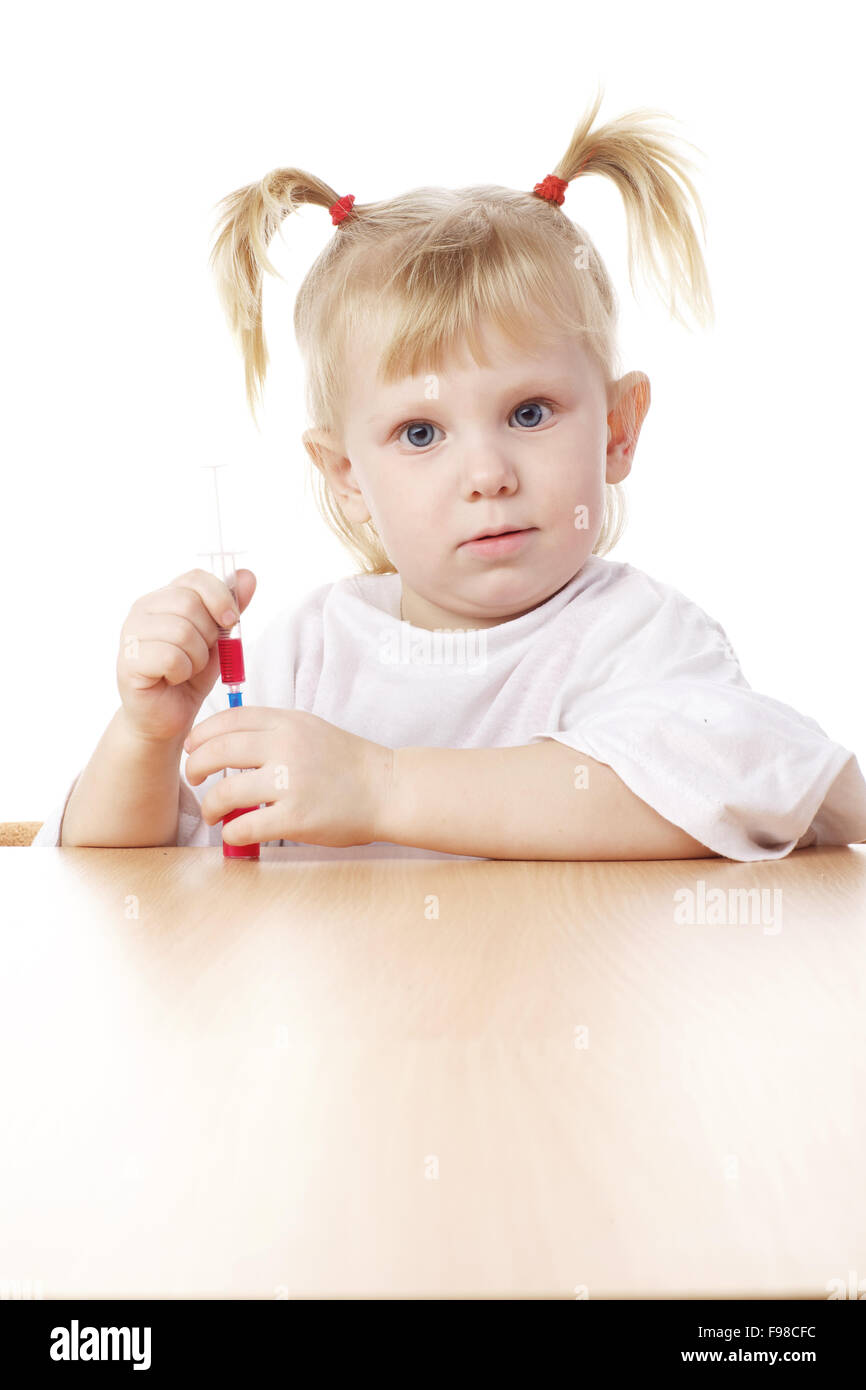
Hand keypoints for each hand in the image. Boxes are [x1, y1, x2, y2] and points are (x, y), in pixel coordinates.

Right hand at [117, 568, 256, 744]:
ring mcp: (131, 633)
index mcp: (164, 597)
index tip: (231, 622)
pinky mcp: (127, 660)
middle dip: (208, 635)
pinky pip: (171, 657)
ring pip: (182, 631)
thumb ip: (230, 608)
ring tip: (187, 669)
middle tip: (200, 655)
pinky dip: (183, 672)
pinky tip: (173, 679)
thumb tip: (248, 575)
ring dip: (196, 657)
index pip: (195, 578)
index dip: (220, 597)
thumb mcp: (218, 640)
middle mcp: (143, 609)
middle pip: (189, 603)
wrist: (168, 716)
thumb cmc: (190, 676)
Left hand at [183, 706, 393, 847]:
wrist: (387, 789)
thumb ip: (272, 732)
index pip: (228, 720)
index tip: (193, 749)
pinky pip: (246, 826)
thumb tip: (227, 744)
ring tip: (215, 813)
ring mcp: (290, 782)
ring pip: (225, 792)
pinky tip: (235, 833)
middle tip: (195, 780)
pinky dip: (232, 833)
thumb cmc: (348, 763)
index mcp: (287, 723)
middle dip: (196, 768)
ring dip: (210, 805)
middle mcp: (286, 747)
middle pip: (217, 751)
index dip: (201, 735)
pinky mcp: (296, 817)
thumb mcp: (310, 729)